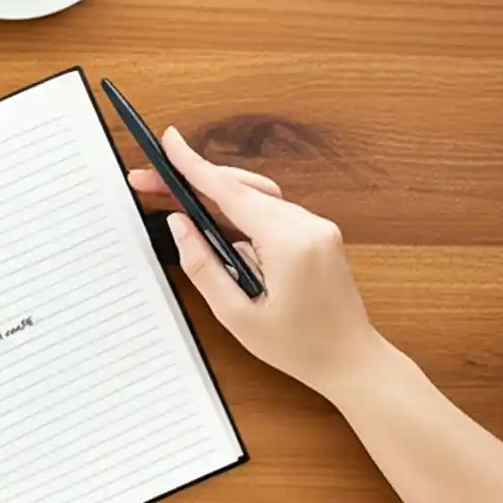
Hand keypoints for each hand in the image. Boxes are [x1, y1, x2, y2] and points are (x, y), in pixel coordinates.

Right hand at [128, 128, 381, 399]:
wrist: (352, 361)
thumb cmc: (300, 347)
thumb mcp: (236, 315)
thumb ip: (202, 265)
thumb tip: (179, 225)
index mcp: (289, 243)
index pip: (230, 192)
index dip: (193, 165)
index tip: (168, 141)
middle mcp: (308, 225)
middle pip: (240, 188)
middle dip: (193, 181)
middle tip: (150, 183)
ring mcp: (316, 227)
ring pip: (255, 197)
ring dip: (215, 196)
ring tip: (176, 204)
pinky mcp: (316, 234)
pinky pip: (270, 211)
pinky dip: (239, 211)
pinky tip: (216, 226)